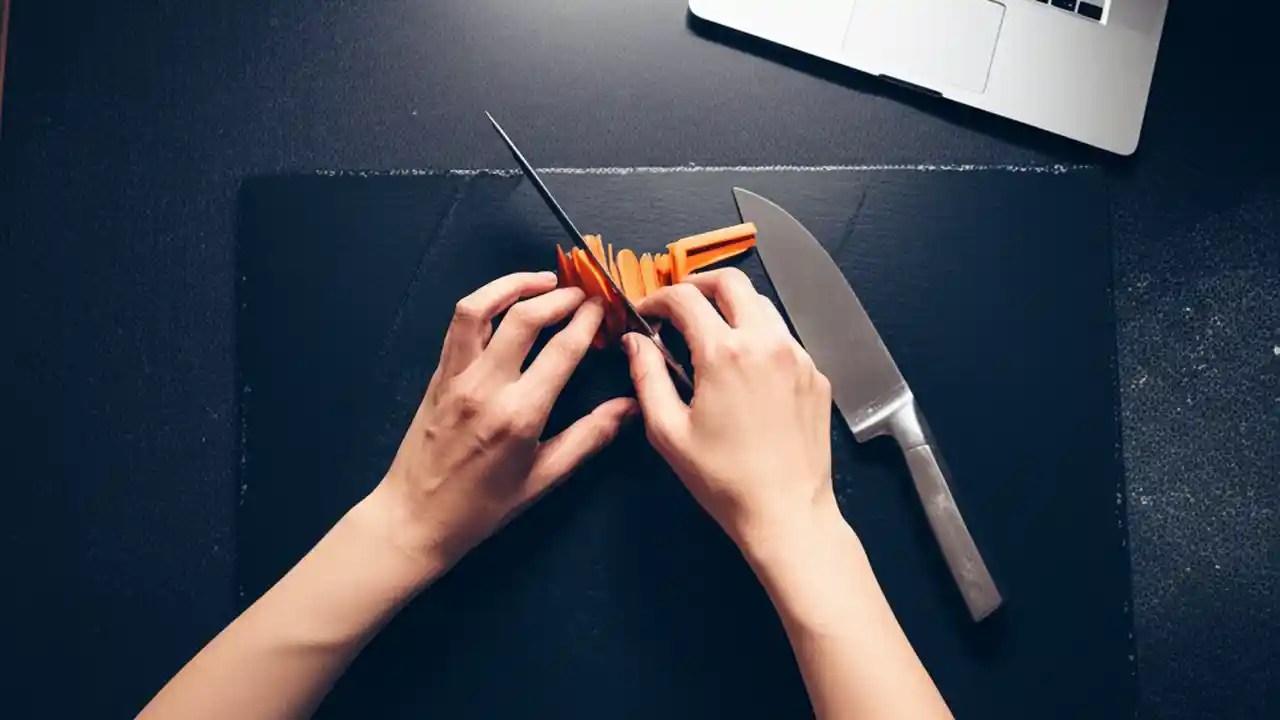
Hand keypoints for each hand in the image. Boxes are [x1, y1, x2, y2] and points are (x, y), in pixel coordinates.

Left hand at [375, 271, 635, 566]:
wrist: (415, 517)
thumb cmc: (481, 508)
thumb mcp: (543, 479)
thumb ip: (589, 438)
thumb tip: (629, 408)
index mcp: (519, 416)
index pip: (562, 350)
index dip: (588, 321)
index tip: (603, 308)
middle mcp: (485, 388)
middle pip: (525, 319)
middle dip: (560, 297)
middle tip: (584, 293)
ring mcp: (456, 377)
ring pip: (481, 308)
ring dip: (514, 285)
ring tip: (544, 281)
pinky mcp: (438, 375)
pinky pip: (460, 324)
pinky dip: (485, 301)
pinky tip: (505, 300)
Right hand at [623, 268, 837, 552]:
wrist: (787, 512)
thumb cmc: (725, 480)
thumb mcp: (668, 431)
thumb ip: (647, 377)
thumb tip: (635, 343)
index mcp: (724, 353)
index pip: (685, 298)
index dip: (658, 299)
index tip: (648, 313)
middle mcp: (766, 343)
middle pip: (731, 281)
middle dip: (699, 285)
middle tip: (680, 304)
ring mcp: (797, 356)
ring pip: (762, 305)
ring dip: (732, 307)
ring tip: (710, 333)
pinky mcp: (816, 375)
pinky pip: (784, 338)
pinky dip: (759, 337)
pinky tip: (744, 368)